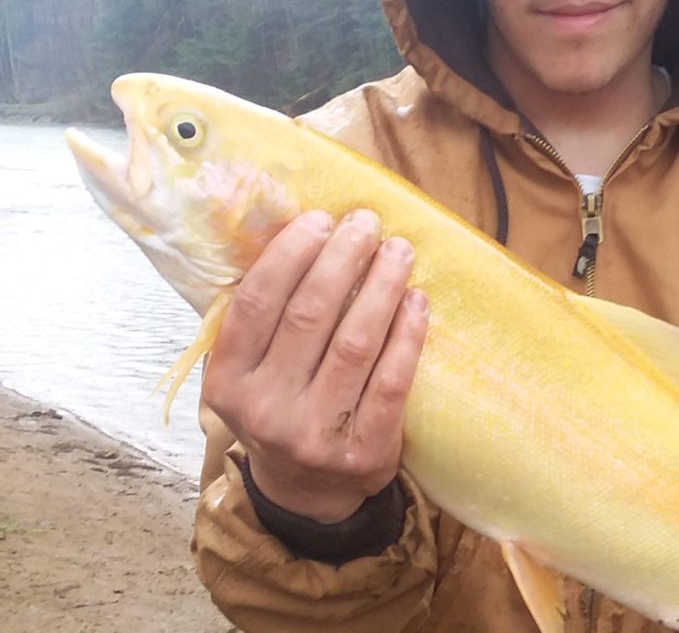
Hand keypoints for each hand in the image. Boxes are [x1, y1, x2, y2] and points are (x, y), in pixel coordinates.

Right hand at [202, 209, 428, 522]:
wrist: (307, 492)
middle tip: (366, 224)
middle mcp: (266, 409)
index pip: (256, 305)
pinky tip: (416, 300)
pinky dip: (407, 335)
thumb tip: (297, 237)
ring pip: (355, 343)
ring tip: (398, 251)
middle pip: (309, 316)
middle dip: (342, 259)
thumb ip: (260, 323)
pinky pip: (392, 380)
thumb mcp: (249, 375)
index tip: (320, 220)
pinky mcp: (364, 451)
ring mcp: (316, 433)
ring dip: (381, 287)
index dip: (290, 256)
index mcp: (228, 383)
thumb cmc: (281, 410)